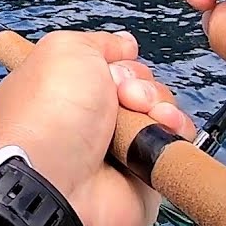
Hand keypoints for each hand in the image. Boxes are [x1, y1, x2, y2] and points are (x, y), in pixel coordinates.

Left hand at [0, 31, 195, 225]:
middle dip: (137, 83)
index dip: (114, 61)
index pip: (104, 66)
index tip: (111, 64)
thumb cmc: (51, 112)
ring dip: (158, 103)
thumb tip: (126, 45)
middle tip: (123, 94)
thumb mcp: (64, 51)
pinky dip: (175, 130)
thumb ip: (98, 43)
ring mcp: (118, 148)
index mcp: (62, 90)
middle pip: (136, 86)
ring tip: (140, 112)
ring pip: (159, 111)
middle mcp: (89, 120)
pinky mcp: (145, 174)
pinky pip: (174, 143)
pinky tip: (162, 127)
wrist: (57, 182)